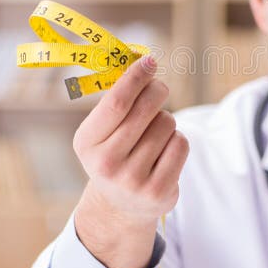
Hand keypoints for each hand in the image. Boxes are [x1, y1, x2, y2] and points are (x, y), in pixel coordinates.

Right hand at [72, 56, 189, 267]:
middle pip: (146, 109)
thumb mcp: (101, 131)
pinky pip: (181, 144)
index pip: (116, 102)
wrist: (120, 206)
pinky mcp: (159, 191)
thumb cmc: (114, 153)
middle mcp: (106, 164)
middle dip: (157, 90)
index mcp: (87, 142)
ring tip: (154, 135)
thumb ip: (117, 100)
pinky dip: (177, 140)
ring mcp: (133, 180)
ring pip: (167, 123)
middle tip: (159, 88)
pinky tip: (164, 151)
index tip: (149, 61)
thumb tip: (144, 62)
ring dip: (165, 121)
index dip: (135, 78)